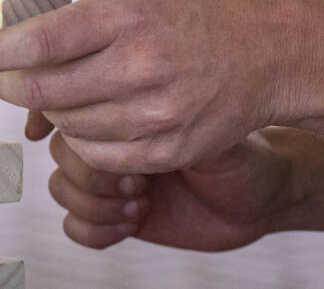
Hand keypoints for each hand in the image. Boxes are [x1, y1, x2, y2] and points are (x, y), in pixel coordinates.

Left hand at [0, 0, 308, 173]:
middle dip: (7, 85)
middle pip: (44, 92)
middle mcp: (141, 65)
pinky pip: (101, 155)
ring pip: (68, 126)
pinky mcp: (171, 147)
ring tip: (53, 85)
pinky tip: (86, 111)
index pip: (37, 43)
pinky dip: (80, 137)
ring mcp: (158, 113)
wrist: (272, 46)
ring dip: (46, 110)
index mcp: (126, 12)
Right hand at [39, 120, 293, 251]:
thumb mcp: (210, 127)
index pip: (73, 107)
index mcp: (128, 104)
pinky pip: (74, 226)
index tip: (102, 142)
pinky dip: (94, 229)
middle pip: (61, 151)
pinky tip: (133, 223)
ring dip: (95, 202)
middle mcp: (113, 139)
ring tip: (141, 201)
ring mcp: (111, 179)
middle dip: (92, 170)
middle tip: (137, 179)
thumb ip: (171, 114)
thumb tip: (125, 94)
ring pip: (60, 188)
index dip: (70, 123)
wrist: (263, 197)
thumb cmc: (243, 151)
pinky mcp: (114, 215)